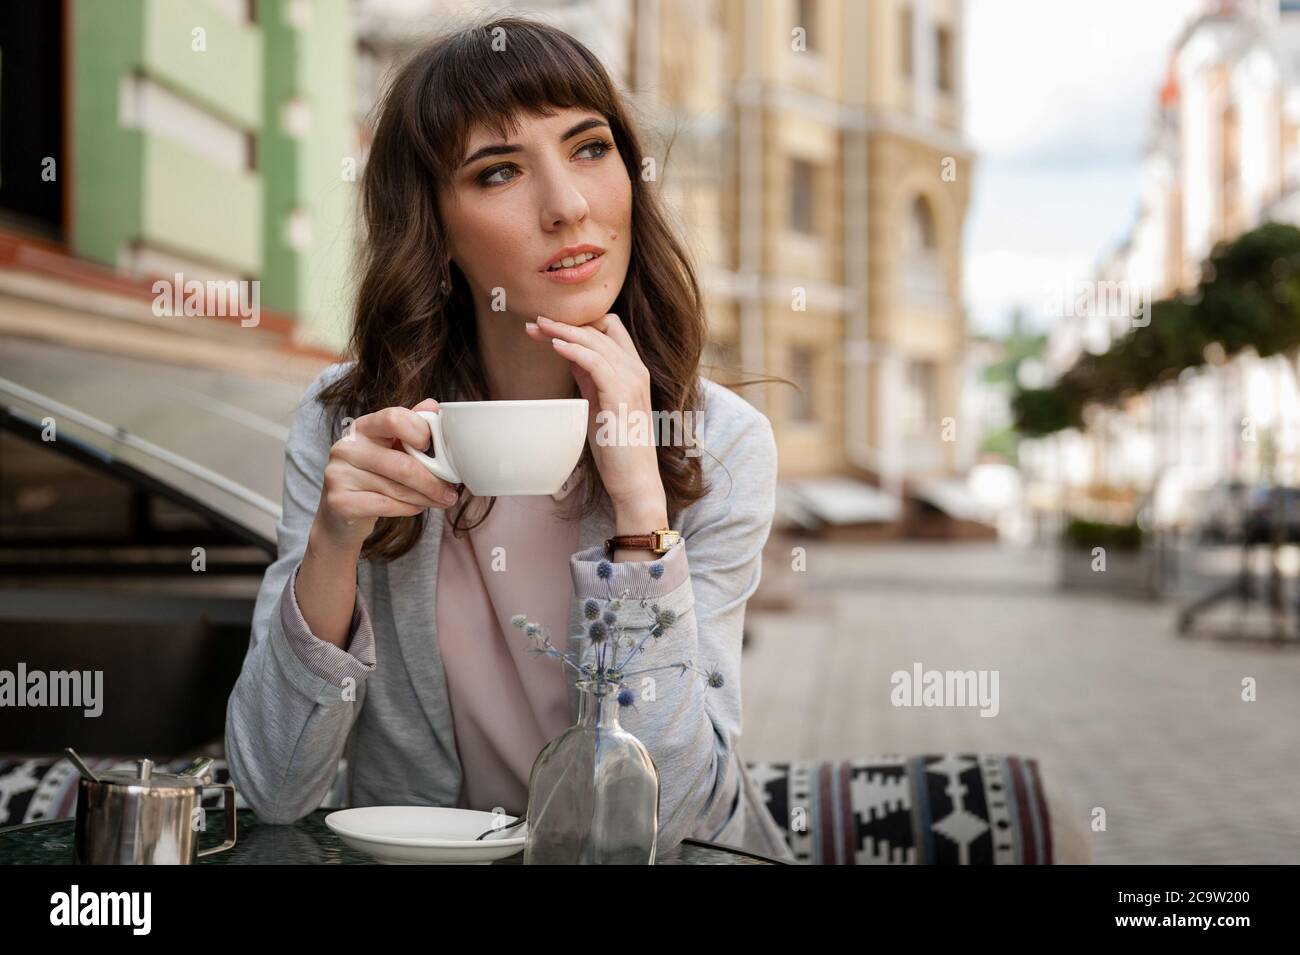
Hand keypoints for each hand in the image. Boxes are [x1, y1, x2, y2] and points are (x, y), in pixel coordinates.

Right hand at [313, 398, 461, 551]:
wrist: (341, 513)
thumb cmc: (373, 475)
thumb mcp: (391, 447)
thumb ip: (410, 426)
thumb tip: (432, 406)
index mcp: (362, 427)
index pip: (393, 418)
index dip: (419, 431)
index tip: (433, 447)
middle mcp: (346, 447)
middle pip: (401, 463)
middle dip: (432, 482)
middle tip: (451, 492)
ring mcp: (339, 474)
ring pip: (397, 488)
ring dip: (425, 498)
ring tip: (440, 501)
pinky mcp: (339, 502)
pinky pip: (386, 505)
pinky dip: (408, 509)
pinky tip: (416, 508)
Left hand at [525, 313, 667, 523]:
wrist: (635, 479)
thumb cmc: (616, 447)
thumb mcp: (599, 404)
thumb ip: (590, 379)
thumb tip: (570, 356)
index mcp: (633, 371)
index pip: (610, 330)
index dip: (580, 323)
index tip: (550, 327)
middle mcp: (636, 371)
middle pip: (599, 330)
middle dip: (565, 323)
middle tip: (536, 321)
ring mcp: (631, 381)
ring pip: (595, 341)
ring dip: (563, 331)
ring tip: (538, 327)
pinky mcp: (621, 396)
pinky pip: (595, 362)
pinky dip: (573, 350)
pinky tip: (555, 346)